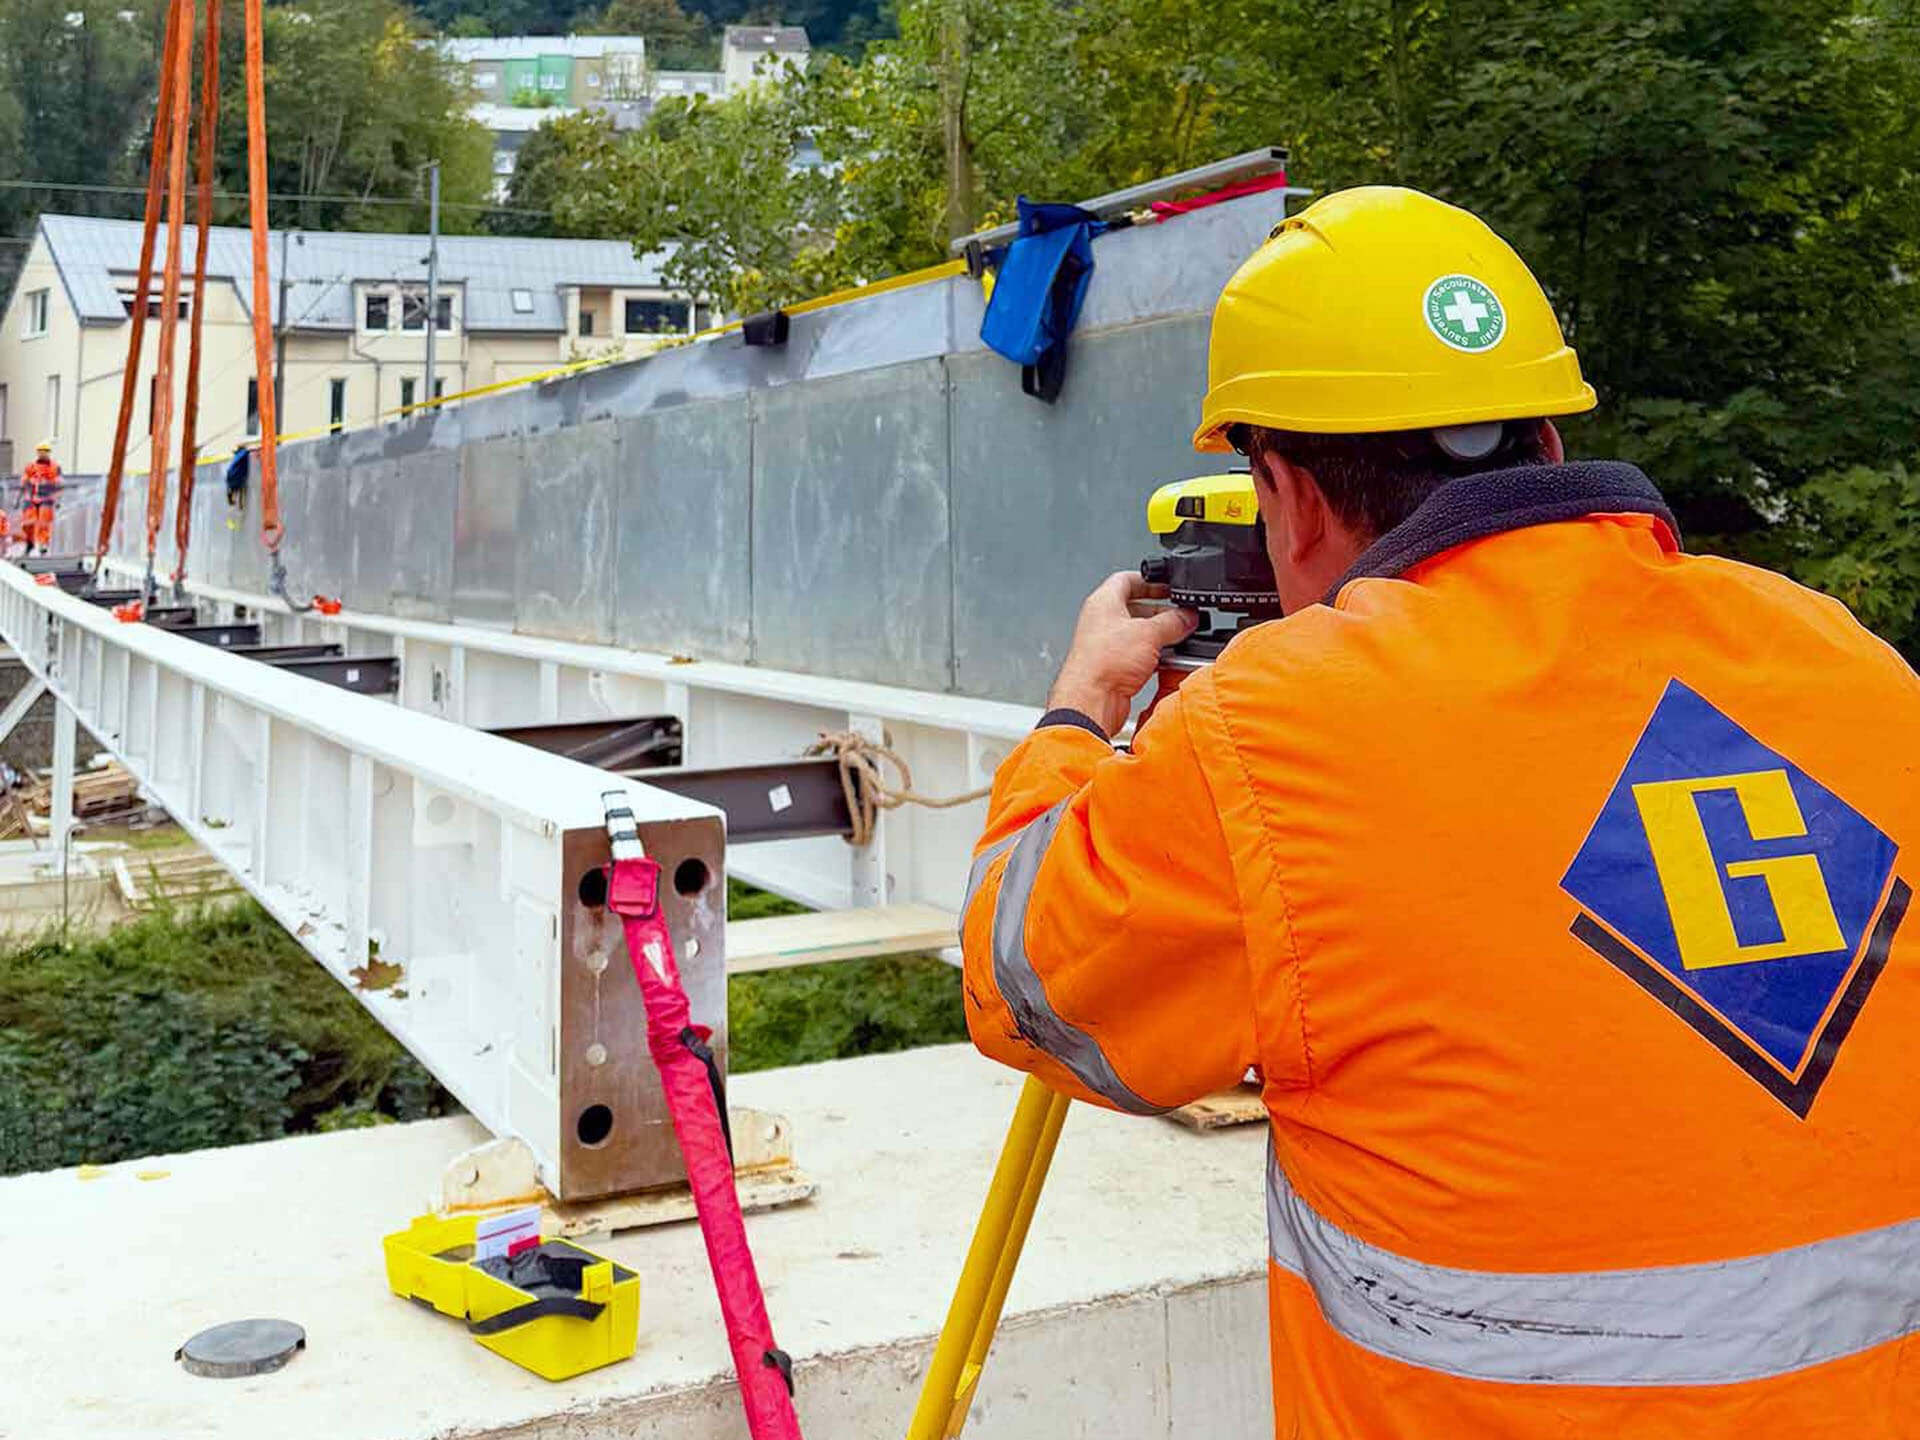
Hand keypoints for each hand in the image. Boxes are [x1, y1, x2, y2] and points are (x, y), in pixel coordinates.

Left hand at [1047, 571, 1198, 735]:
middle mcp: (1103, 622)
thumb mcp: (1148, 633)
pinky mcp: (1114, 668)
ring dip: (1161, 636)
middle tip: (1181, 616)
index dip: (1149, 580)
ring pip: (1140, 634)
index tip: (1168, 586)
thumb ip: (1172, 622)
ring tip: (1180, 638)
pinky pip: (1139, 656)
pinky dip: (1156, 656)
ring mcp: (1108, 646)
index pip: (1126, 579)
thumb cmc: (1102, 663)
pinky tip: (1169, 661)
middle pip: (1136, 608)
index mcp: (1103, 602)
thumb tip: (1187, 617)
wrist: (1091, 700)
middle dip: (1161, 612)